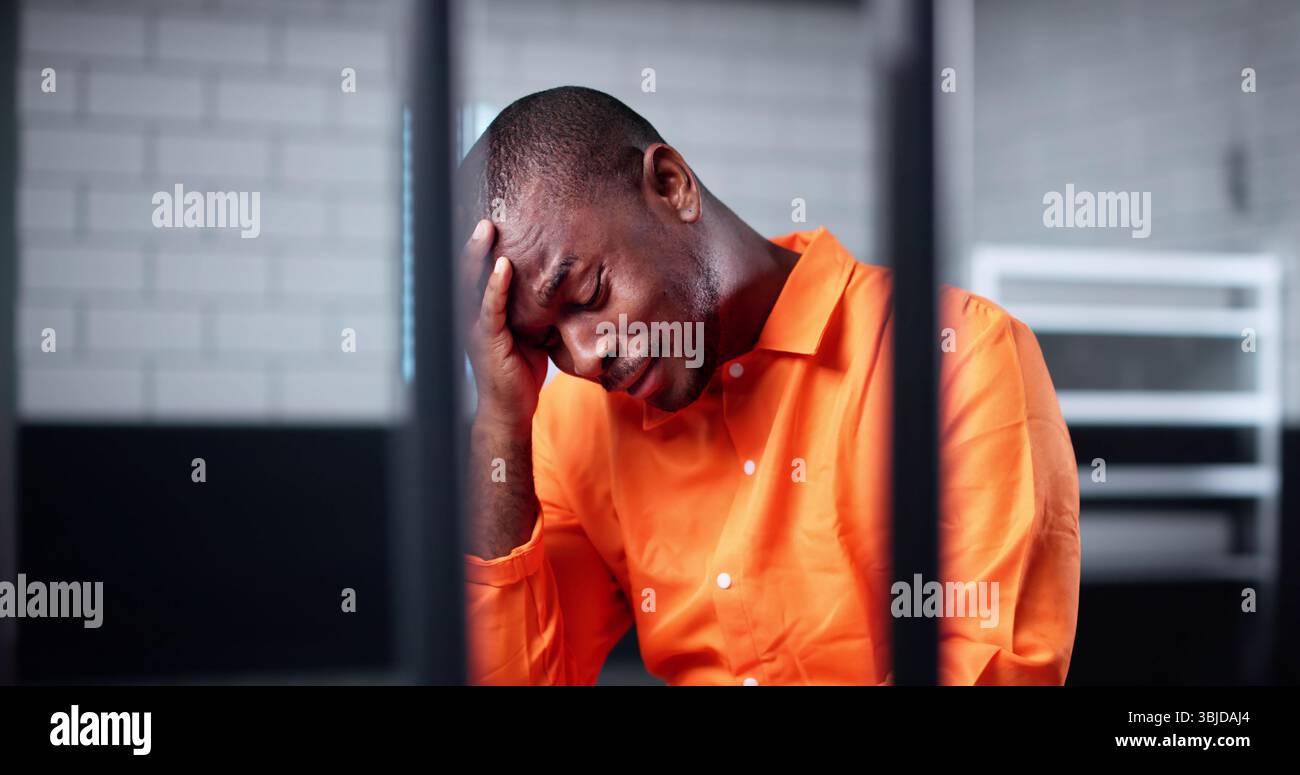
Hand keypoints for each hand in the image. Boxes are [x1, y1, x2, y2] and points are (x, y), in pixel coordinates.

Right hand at [458, 219, 548, 432]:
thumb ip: (535, 308)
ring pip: (475, 284)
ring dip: (479, 255)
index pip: (480, 271)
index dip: (483, 246)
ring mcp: (477, 327)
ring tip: (486, 228)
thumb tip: (560, 284)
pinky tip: (503, 267)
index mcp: (484, 311)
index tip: (492, 217)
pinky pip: (490, 308)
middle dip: (475, 242)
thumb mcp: (531, 332)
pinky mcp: (487, 341)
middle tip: (486, 212)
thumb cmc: (521, 372)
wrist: (511, 409)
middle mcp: (474, 315)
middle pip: (470, 271)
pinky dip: (495, 286)